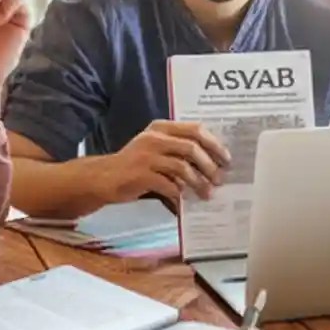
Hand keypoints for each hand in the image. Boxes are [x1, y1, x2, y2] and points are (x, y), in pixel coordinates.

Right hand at [92, 121, 230, 204]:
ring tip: (207, 194)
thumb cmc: (135, 165)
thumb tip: (212, 163)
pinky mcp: (141, 175)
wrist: (103, 177)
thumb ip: (178, 150)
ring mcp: (147, 156)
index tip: (226, 158)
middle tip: (220, 179)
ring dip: (198, 182)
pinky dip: (180, 195)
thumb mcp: (155, 149)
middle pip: (192, 147)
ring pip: (183, 167)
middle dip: (210, 165)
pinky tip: (184, 202)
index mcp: (161, 128)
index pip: (195, 129)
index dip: (214, 144)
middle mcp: (154, 138)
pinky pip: (169, 185)